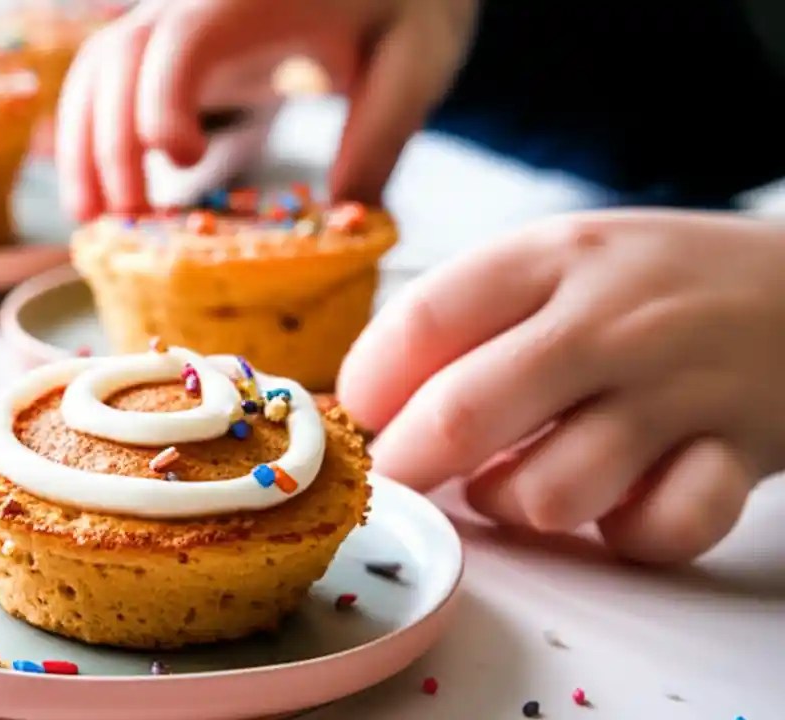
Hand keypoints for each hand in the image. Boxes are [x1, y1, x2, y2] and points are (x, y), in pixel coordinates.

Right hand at [56, 0, 477, 219]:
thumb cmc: (408, 5)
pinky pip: (107, 82)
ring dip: (83, 143)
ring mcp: (176, 20)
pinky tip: (106, 195)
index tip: (183, 160)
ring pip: (96, 68)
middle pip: (117, 56)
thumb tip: (343, 225)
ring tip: (93, 222)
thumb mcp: (416, 66)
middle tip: (130, 220)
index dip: (163, 96)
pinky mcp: (171, 48)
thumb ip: (381, 138)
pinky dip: (92, 136)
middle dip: (109, 140)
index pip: (182, 36)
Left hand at [338, 210, 784, 562]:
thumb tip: (366, 402)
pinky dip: (624, 537)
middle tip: (403, 476)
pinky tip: (620, 505)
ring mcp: (676, 389)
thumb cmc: (660, 283)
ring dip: (516, 505)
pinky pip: (653, 533)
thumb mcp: (564, 259)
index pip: (421, 321)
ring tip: (523, 481)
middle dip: (409, 465)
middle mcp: (609, 320)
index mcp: (551, 257)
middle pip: (462, 415)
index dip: (366, 386)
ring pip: (548, 493)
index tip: (361, 417)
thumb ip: (473, 317)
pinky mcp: (737, 455)